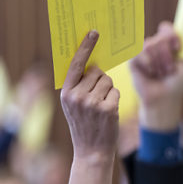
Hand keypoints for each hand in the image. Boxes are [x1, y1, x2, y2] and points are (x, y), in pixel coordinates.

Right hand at [60, 31, 119, 163]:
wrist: (91, 150)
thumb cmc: (85, 124)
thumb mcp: (74, 104)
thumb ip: (79, 85)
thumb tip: (94, 64)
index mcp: (66, 92)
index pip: (76, 64)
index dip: (86, 47)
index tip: (93, 32)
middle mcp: (77, 96)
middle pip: (97, 72)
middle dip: (101, 80)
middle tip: (96, 98)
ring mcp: (92, 102)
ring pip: (109, 81)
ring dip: (109, 91)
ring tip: (101, 107)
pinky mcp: (108, 108)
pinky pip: (117, 92)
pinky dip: (115, 100)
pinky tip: (109, 113)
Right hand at [131, 21, 182, 130]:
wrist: (164, 99)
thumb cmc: (176, 83)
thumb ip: (178, 47)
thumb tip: (166, 30)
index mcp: (168, 45)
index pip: (166, 29)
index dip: (171, 36)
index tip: (178, 48)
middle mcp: (154, 46)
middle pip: (160, 38)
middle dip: (167, 57)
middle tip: (168, 70)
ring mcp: (142, 53)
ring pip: (149, 45)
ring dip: (159, 63)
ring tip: (159, 74)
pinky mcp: (132, 61)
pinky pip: (138, 53)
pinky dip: (148, 64)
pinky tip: (150, 73)